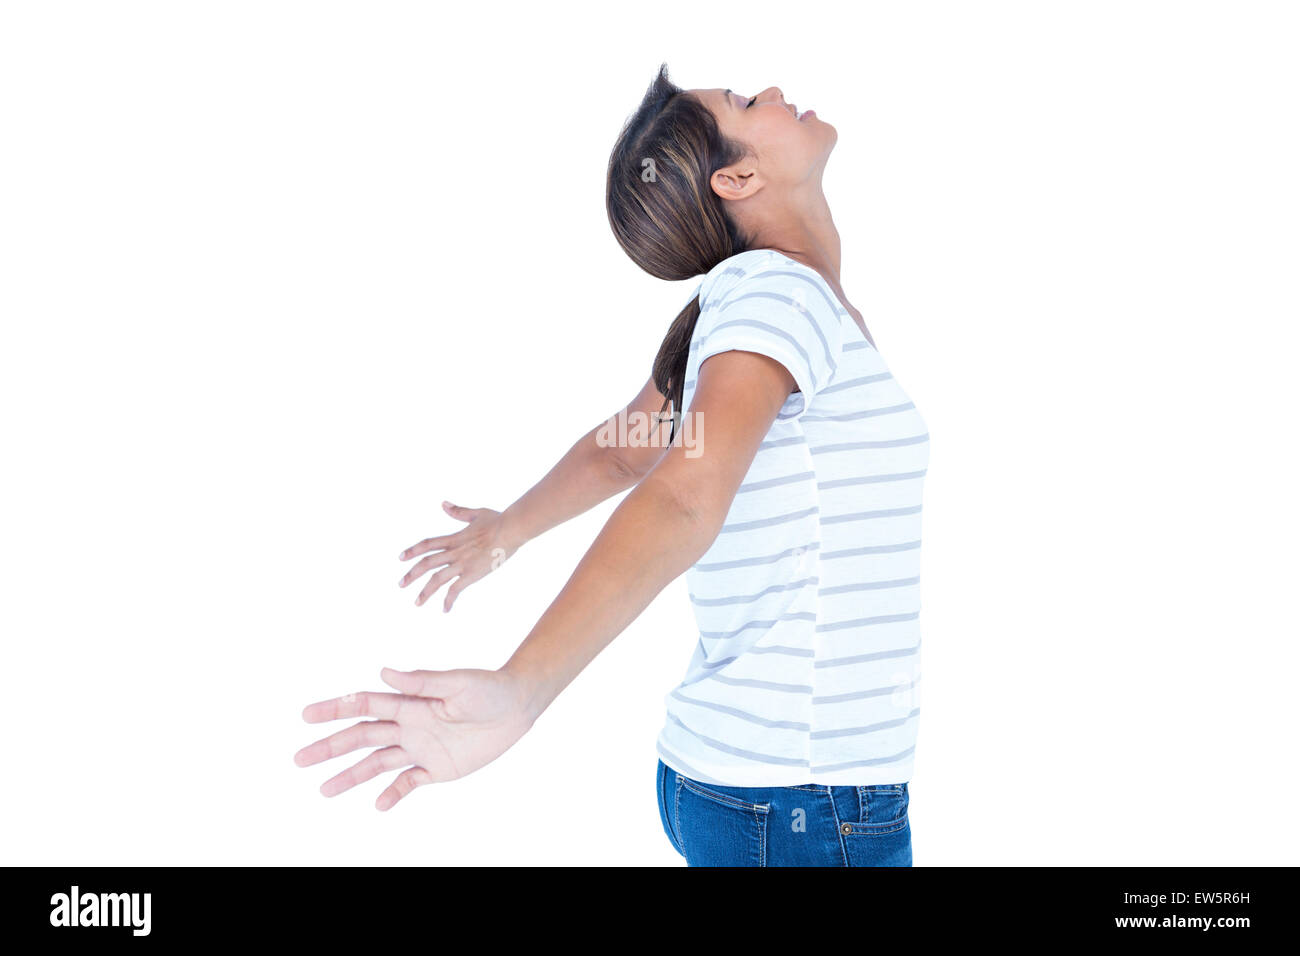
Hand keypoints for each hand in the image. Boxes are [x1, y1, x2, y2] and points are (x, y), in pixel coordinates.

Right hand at [294, 666, 535, 809]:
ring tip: (324, 790)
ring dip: (350, 775)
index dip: (335, 709)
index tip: (307, 715)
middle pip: (362, 737)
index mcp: (410, 703)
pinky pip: (408, 783)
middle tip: (299, 758)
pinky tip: (377, 805)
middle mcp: (409, 725)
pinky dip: (392, 794)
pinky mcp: (437, 768)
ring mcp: (421, 748)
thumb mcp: (458, 682)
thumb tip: (384, 671)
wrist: (517, 707)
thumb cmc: (489, 688)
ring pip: (377, 763)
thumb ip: (422, 681)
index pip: (365, 705)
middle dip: (330, 747)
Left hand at [398, 501, 517, 611]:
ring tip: (417, 603)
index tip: (401, 557)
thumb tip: (444, 504)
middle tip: (400, 584)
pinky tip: (445, 610)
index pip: (427, 545)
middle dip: (411, 574)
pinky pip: (456, 590)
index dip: (413, 551)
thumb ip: (458, 512)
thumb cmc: (498, 520)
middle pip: (426, 564)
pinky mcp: (472, 574)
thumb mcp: (476, 513)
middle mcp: (454, 552)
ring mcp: (462, 564)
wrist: (511, 529)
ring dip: (425, 592)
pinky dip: (449, 600)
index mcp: (454, 538)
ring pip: (437, 579)